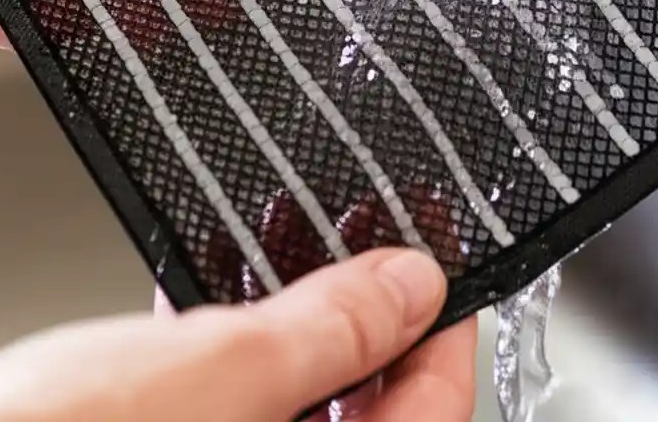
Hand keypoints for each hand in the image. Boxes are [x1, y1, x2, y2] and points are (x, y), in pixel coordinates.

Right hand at [0, 250, 476, 420]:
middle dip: (367, 325)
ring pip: (293, 406)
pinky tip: (211, 301)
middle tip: (374, 252)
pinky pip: (226, 410)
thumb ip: (333, 329)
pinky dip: (230, 354)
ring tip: (299, 258)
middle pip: (363, 410)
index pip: (430, 412)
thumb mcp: (226, 372)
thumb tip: (411, 288)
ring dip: (297, 331)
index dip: (444, 334)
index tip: (446, 274)